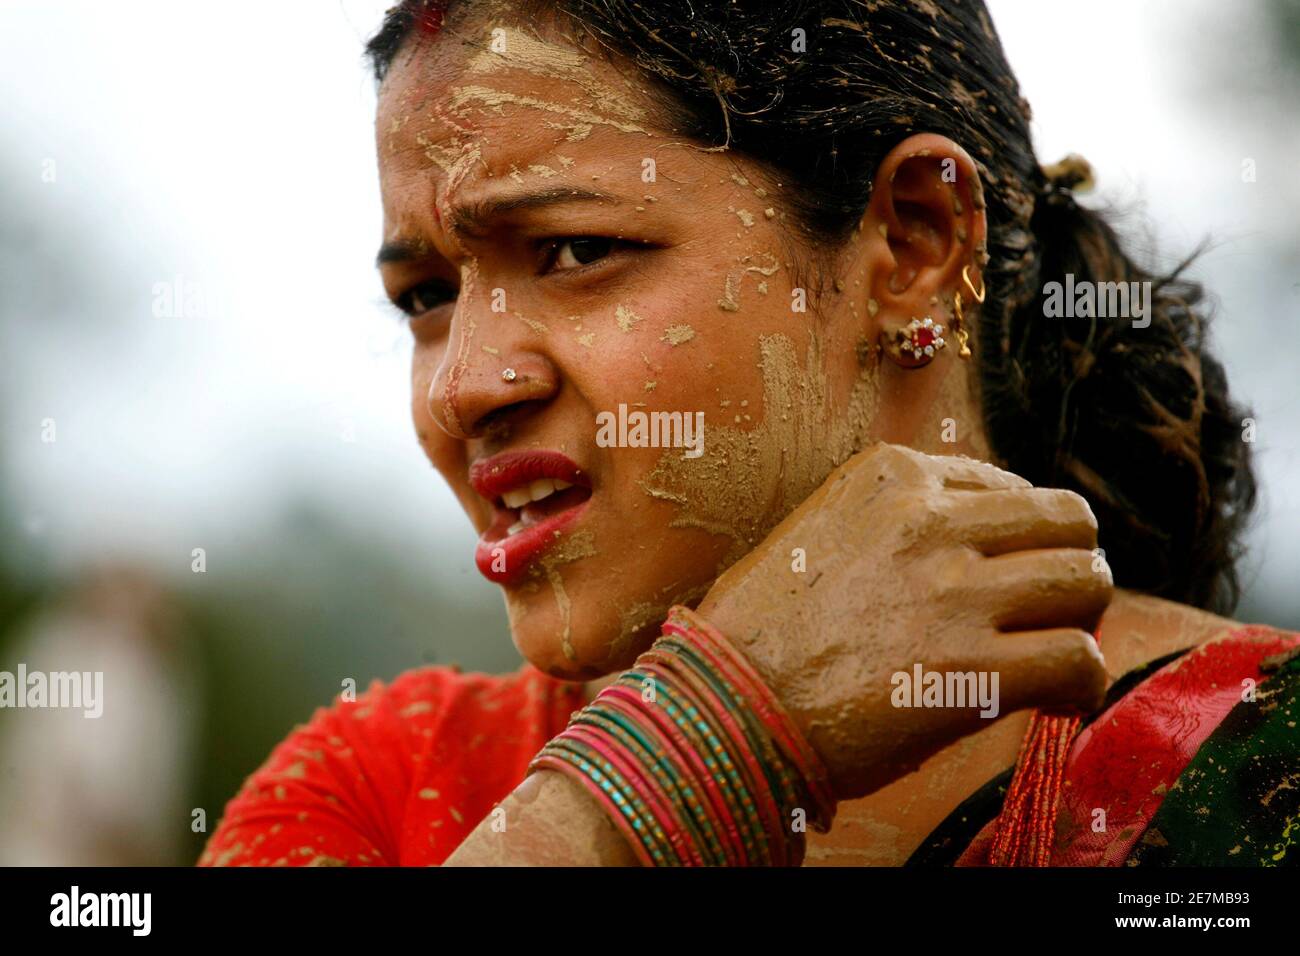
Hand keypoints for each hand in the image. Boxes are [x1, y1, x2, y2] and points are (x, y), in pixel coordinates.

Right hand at [694, 443, 1110, 801]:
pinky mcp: (972, 670)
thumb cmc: (761, 628)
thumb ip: (898, 518)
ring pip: (1087, 581)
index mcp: (893, 476)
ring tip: (1052, 652)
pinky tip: (1056, 699)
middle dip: (1067, 566)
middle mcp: (932, 520)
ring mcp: (955, 592)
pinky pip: (1079, 658)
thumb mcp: (822, 528)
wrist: (726, 705)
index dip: (1019, 540)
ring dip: (1080, 620)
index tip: (1004, 577)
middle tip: (1045, 612)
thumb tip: (975, 538)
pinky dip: (1081, 682)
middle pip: (1068, 523)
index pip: (1011, 488)